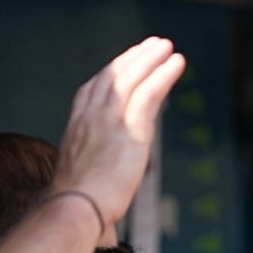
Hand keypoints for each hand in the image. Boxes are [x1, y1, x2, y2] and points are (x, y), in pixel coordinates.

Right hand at [52, 37, 186, 239]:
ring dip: (152, 59)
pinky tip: (177, 63)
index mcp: (76, 125)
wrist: (75, 208)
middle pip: (113, 76)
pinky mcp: (131, 129)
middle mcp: (90, 115)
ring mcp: (109, 120)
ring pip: (132, 78)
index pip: (94, 88)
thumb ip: (93, 165)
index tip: (126, 62)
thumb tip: (103, 178)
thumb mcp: (80, 176)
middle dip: (134, 57)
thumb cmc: (77, 204)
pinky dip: (164, 74)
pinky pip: (150, 92)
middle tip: (153, 45)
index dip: (112, 71)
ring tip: (167, 47)